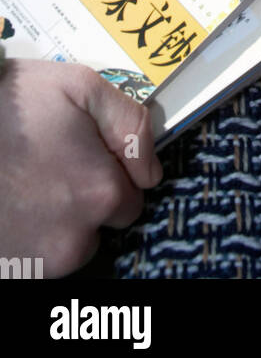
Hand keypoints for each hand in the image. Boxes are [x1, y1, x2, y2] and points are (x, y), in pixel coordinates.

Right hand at [0, 60, 162, 276]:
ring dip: (56, 219)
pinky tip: (12, 203)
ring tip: (26, 182)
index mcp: (100, 192)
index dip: (111, 174)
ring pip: (67, 244)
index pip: (132, 199)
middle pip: (99, 226)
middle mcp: (74, 238)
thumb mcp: (81, 88)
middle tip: (51, 166)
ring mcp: (39, 261)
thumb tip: (151, 168)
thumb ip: (130, 124)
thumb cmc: (11, 106)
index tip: (85, 155)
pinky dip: (27, 234)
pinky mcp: (11, 269)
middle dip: (85, 199)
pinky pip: (35, 256)